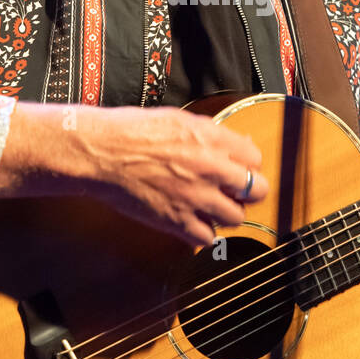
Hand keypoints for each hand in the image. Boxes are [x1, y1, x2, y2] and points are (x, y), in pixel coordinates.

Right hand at [0, 101, 267, 248]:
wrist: (102, 153)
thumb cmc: (132, 131)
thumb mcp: (179, 120)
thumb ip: (211, 134)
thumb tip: (235, 146)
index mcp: (211, 139)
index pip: (255, 158)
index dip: (248, 165)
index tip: (239, 169)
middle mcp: (210, 169)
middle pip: (257, 190)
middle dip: (248, 192)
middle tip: (235, 192)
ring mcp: (196, 197)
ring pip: (236, 217)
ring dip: (226, 214)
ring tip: (211, 207)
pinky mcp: (177, 221)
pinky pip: (207, 238)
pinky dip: (202, 233)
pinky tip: (193, 222)